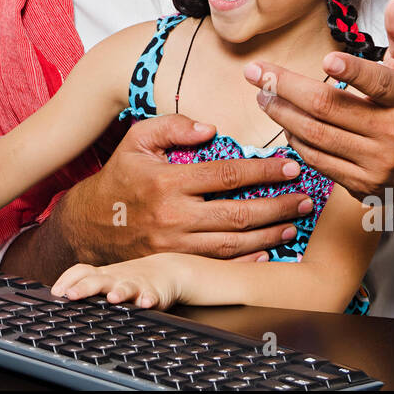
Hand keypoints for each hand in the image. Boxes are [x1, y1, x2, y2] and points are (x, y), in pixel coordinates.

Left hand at [51, 253, 194, 310]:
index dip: (67, 280)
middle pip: (97, 280)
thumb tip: (58, 297)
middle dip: (84, 287)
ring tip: (112, 299)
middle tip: (71, 295)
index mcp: (103, 275)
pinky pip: (151, 296)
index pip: (81, 271)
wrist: (166, 271)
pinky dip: (149, 299)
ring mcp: (135, 284)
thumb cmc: (129, 278)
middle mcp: (116, 278)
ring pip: (125, 287)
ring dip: (119, 292)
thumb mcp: (107, 279)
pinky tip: (146, 303)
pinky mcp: (153, 292)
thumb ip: (87, 285)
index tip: (55, 293)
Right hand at [53, 113, 313, 264]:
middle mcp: (173, 217)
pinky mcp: (174, 265)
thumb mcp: (136, 140)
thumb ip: (172, 126)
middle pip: (238, 214)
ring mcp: (174, 247)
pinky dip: (246, 262)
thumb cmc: (118, 177)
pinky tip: (268, 253)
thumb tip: (210, 127)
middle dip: (277, 206)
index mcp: (167, 182)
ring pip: (233, 245)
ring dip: (269, 236)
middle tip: (304, 199)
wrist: (88, 225)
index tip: (290, 165)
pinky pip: (217, 266)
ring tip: (293, 224)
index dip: (263, 170)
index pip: (226, 175)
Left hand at [245, 0, 393, 198]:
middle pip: (329, 107)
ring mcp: (376, 162)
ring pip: (316, 134)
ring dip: (281, 113)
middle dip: (286, 87)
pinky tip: (283, 122)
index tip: (326, 58)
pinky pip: (316, 159)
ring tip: (262, 94)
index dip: (353, 71)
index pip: (380, 83)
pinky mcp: (360, 183)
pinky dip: (294, 139)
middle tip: (257, 72)